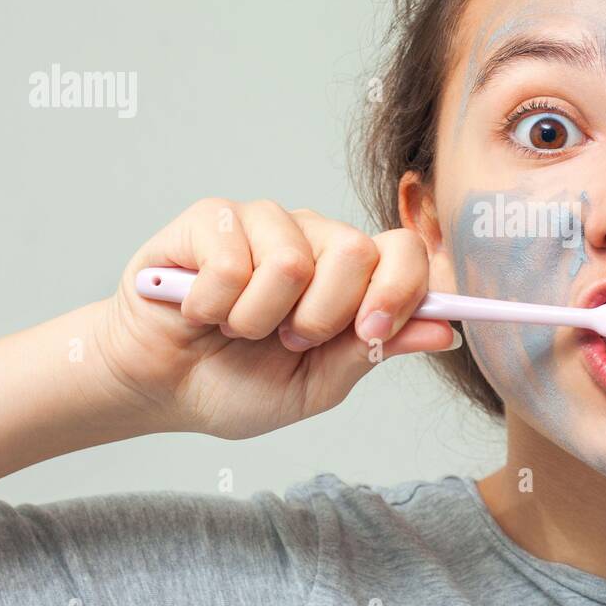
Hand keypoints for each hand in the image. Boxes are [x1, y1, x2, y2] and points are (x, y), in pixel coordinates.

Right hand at [95, 198, 458, 437]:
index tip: (373, 332)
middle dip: (321, 317)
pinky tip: (200, 309)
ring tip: (236, 328)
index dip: (400, 291)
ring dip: (257, 319)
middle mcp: (313, 237)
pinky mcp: (212, 217)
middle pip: (355, 252)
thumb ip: (375, 351)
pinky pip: (231, 260)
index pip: (403, 251)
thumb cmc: (237, 383)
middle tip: (286, 340)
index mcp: (349, 275)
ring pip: (290, 262)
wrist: (160, 388)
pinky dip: (213, 305)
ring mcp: (263, 221)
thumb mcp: (318, 384)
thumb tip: (444, 331)